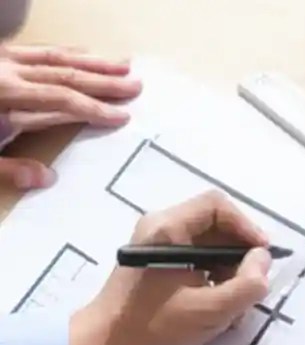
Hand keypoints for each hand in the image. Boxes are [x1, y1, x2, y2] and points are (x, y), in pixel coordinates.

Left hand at [0, 45, 140, 187]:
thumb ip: (8, 168)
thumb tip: (46, 179)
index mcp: (5, 95)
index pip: (61, 100)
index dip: (94, 108)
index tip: (123, 116)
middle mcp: (9, 72)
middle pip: (65, 75)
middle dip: (104, 82)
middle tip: (136, 85)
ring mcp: (4, 59)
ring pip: (56, 58)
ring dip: (93, 63)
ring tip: (124, 64)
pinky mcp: (0, 55)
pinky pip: (38, 50)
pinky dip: (65, 52)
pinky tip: (85, 54)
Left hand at [69, 190, 272, 344]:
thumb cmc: (151, 329)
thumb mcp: (209, 313)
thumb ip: (246, 285)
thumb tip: (264, 259)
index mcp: (167, 230)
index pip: (218, 206)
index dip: (248, 228)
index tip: (264, 258)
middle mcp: (161, 228)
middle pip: (216, 224)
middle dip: (241, 253)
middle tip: (252, 284)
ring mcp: (158, 245)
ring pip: (211, 243)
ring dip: (230, 268)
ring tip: (235, 301)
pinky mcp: (159, 263)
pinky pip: (199, 258)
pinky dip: (216, 276)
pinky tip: (218, 304)